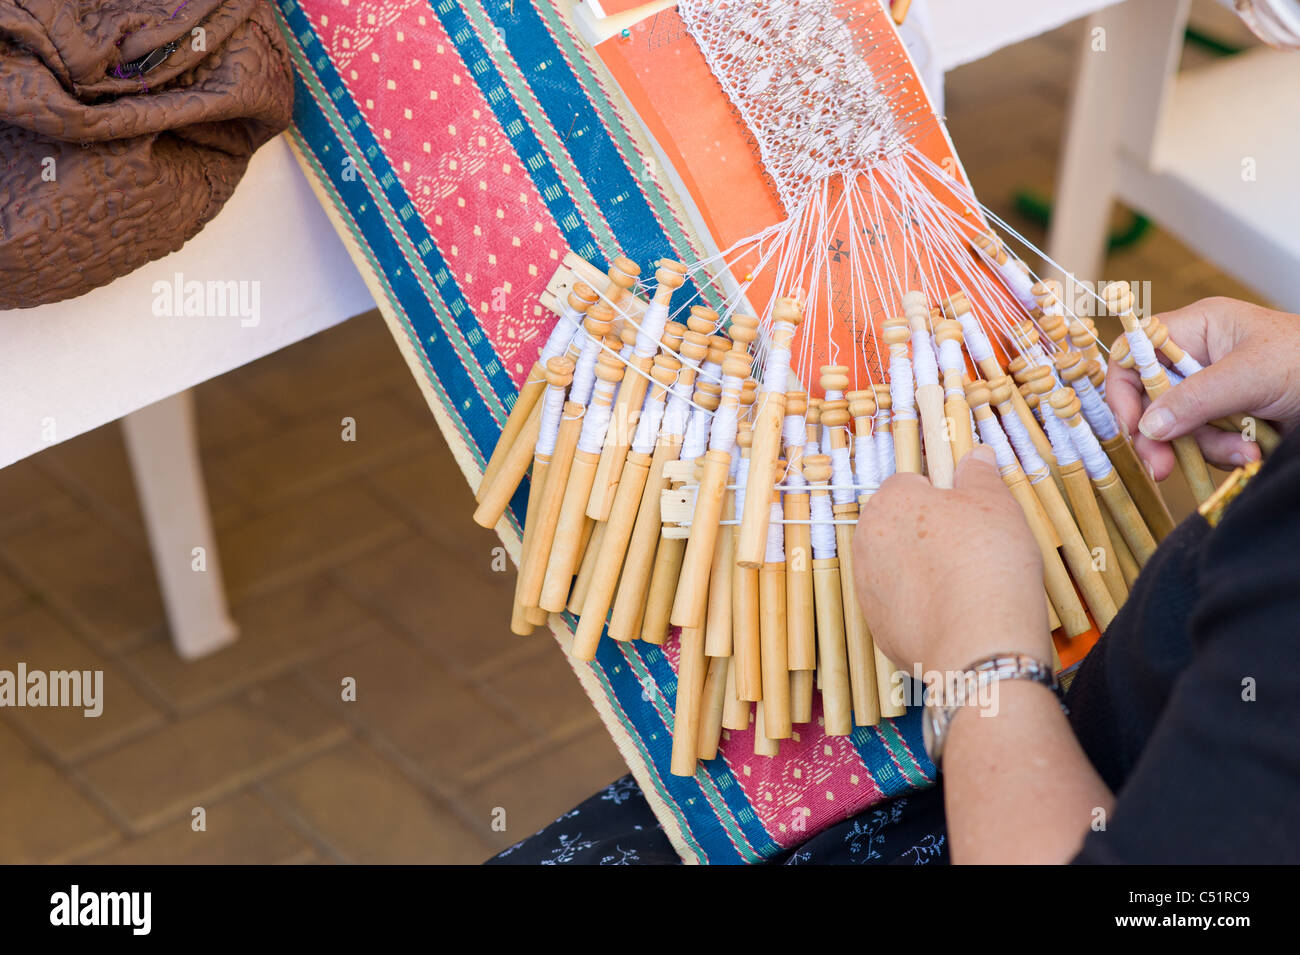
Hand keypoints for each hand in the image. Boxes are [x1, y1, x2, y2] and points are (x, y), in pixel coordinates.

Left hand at [852, 446, 1050, 677]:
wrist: (978, 642)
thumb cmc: (986, 560)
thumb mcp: (995, 502)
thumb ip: (979, 474)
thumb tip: (974, 456)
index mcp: (888, 502)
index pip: (908, 484)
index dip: (941, 496)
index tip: (967, 513)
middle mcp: (865, 543)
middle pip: (899, 527)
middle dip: (928, 534)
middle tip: (970, 548)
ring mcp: (867, 589)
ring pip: (898, 568)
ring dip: (923, 571)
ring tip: (964, 584)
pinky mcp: (878, 628)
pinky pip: (901, 608)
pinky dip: (922, 609)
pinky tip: (953, 613)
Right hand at [1107, 297, 1299, 480]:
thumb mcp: (1253, 376)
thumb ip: (1195, 398)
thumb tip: (1146, 426)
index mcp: (1198, 329)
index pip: (1135, 354)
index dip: (1123, 389)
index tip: (1131, 426)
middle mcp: (1198, 359)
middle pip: (1150, 400)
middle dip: (1161, 434)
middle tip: (1162, 468)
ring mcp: (1213, 392)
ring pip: (1176, 428)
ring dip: (1205, 446)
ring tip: (1245, 449)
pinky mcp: (1228, 421)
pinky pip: (1202, 444)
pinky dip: (1224, 453)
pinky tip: (1252, 449)